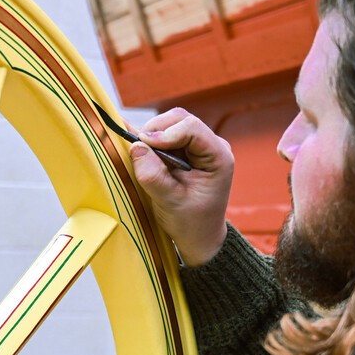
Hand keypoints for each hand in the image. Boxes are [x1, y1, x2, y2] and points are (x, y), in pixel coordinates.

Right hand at [129, 107, 233, 265]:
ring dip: (153, 137)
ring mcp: (200, 146)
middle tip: (138, 150)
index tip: (141, 145)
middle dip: (156, 131)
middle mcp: (212, 145)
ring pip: (171, 124)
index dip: (164, 133)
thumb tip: (136, 147)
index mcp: (218, 157)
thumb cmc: (190, 223)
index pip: (191, 128)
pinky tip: (146, 158)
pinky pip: (167, 135)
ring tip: (145, 159)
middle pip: (180, 119)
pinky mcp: (188, 150)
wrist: (200, 236)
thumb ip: (153, 176)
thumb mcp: (170, 203)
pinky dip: (154, 143)